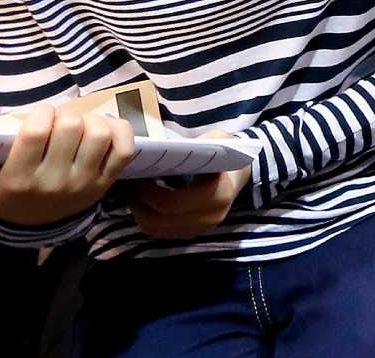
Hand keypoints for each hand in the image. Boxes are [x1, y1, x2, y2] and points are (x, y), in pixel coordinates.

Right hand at [0, 103, 135, 226]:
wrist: (37, 227)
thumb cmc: (4, 197)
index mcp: (20, 181)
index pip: (37, 131)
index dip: (40, 114)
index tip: (37, 116)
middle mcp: (54, 183)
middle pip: (72, 126)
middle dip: (65, 114)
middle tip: (58, 119)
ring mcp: (85, 184)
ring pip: (100, 133)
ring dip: (92, 120)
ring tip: (78, 125)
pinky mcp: (107, 182)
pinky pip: (125, 147)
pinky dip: (120, 130)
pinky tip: (104, 129)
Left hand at [127, 134, 253, 238]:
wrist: (243, 171)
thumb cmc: (227, 151)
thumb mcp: (215, 140)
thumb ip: (193, 147)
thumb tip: (161, 152)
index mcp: (217, 195)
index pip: (171, 204)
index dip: (148, 193)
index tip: (139, 177)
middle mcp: (211, 217)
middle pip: (160, 220)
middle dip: (139, 204)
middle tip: (131, 186)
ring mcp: (202, 228)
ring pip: (158, 230)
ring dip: (141, 214)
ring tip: (135, 195)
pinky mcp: (194, 233)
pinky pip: (162, 233)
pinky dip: (149, 220)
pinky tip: (146, 204)